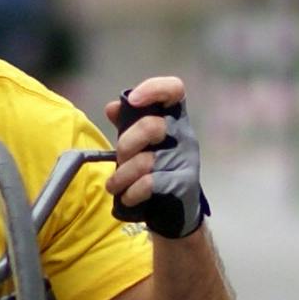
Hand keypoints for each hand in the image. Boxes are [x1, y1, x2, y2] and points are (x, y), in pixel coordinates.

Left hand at [104, 76, 205, 240]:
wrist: (175, 211)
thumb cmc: (156, 170)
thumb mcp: (139, 144)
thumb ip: (127, 124)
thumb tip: (112, 107)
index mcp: (173, 119)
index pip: (174, 90)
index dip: (154, 89)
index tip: (133, 101)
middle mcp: (184, 136)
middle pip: (151, 126)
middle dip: (126, 145)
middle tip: (119, 159)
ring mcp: (186, 160)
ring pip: (146, 161)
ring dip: (122, 176)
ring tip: (115, 186)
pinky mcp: (183, 184)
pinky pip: (149, 184)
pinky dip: (131, 192)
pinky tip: (128, 197)